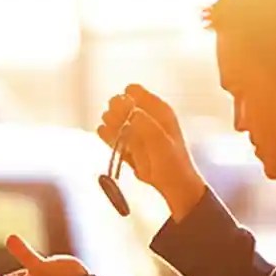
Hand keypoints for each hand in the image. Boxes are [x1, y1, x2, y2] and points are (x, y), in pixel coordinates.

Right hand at [98, 84, 206, 220]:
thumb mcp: (161, 141)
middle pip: (121, 103)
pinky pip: (112, 135)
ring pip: (114, 118)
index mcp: (158, 110)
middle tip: (117, 123)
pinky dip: (106, 135)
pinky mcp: (127, 146)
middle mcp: (146, 117)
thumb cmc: (171, 162)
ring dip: (110, 124)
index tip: (123, 111)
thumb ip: (145, 123)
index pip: (134, 91)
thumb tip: (128, 109)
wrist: (171, 184)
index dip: (125, 99)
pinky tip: (104, 135)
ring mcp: (136, 131)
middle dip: (115, 112)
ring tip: (118, 134)